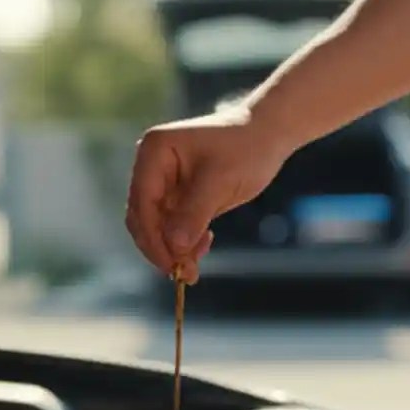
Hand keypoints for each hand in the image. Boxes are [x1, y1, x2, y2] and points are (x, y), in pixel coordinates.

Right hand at [125, 108, 291, 282]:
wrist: (267, 136)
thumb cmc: (246, 148)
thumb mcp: (221, 181)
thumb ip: (194, 213)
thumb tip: (174, 247)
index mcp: (154, 152)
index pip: (142, 202)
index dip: (153, 237)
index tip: (171, 265)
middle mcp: (151, 166)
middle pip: (143, 217)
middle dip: (162, 247)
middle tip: (185, 274)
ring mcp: (163, 181)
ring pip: (157, 226)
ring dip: (173, 249)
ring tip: (195, 267)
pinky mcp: (177, 195)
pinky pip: (172, 226)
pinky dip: (184, 241)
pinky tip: (204, 244)